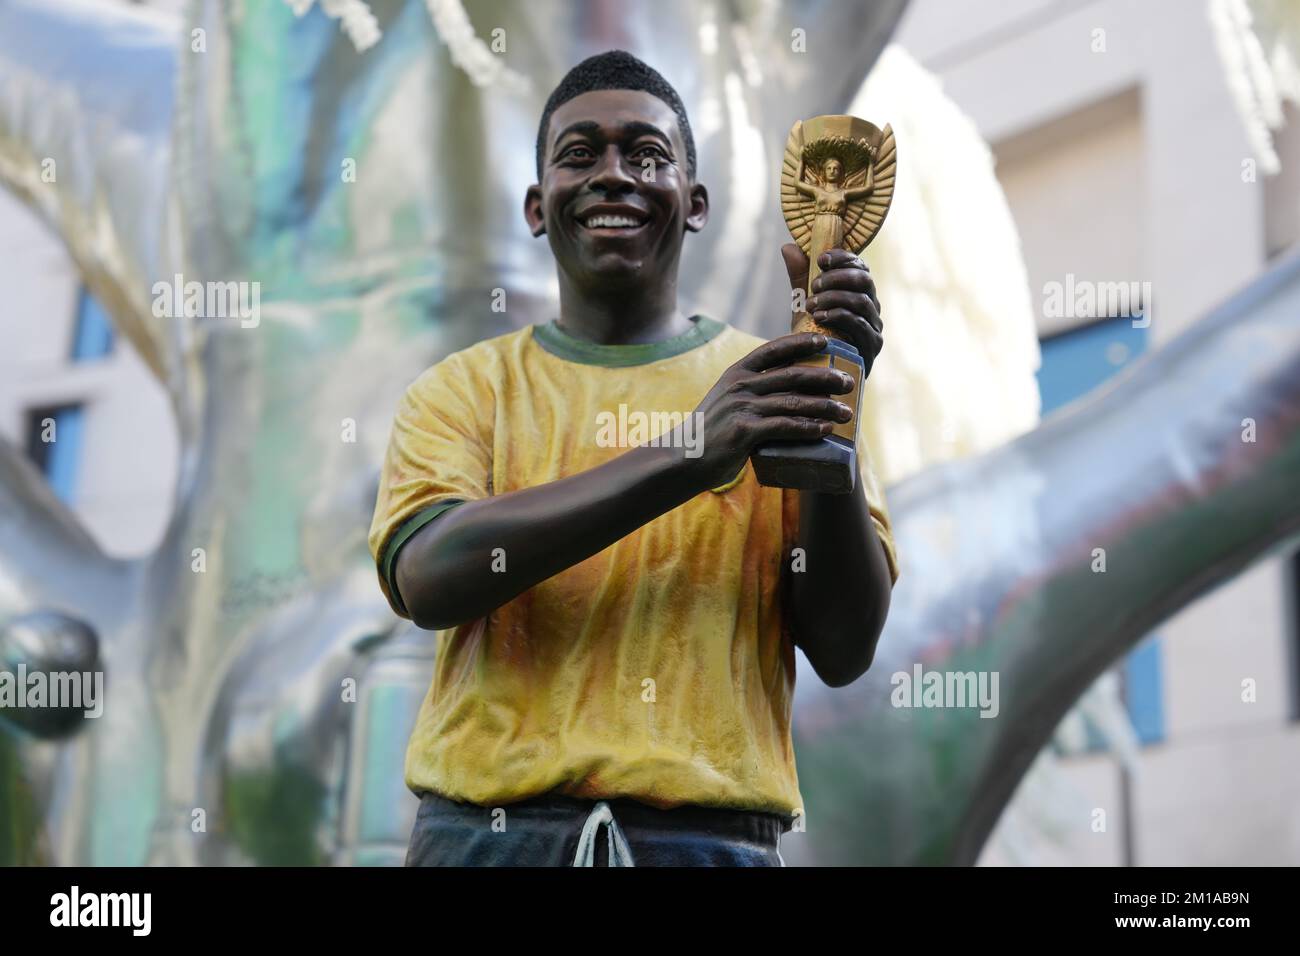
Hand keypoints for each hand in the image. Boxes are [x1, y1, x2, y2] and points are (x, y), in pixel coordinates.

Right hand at [676, 332, 855, 491]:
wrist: (682, 459)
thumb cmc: (710, 432)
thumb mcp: (725, 401)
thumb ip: (751, 392)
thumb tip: (788, 390)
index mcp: (735, 373)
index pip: (772, 350)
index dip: (800, 342)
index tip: (824, 341)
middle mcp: (739, 386)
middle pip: (791, 375)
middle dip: (825, 376)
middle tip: (848, 382)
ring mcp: (742, 408)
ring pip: (793, 402)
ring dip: (824, 406)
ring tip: (846, 412)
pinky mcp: (745, 432)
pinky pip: (785, 427)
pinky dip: (808, 428)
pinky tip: (825, 430)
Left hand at [781, 243, 883, 374]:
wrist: (814, 377)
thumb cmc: (812, 339)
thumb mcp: (803, 305)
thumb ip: (800, 277)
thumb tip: (788, 247)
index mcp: (859, 293)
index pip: (860, 266)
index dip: (844, 258)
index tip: (822, 259)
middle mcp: (871, 308)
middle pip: (865, 279)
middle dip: (837, 277)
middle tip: (814, 285)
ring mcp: (874, 328)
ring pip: (862, 301)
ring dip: (834, 297)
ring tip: (811, 304)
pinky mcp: (872, 347)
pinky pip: (859, 324)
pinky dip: (839, 315)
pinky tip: (820, 316)